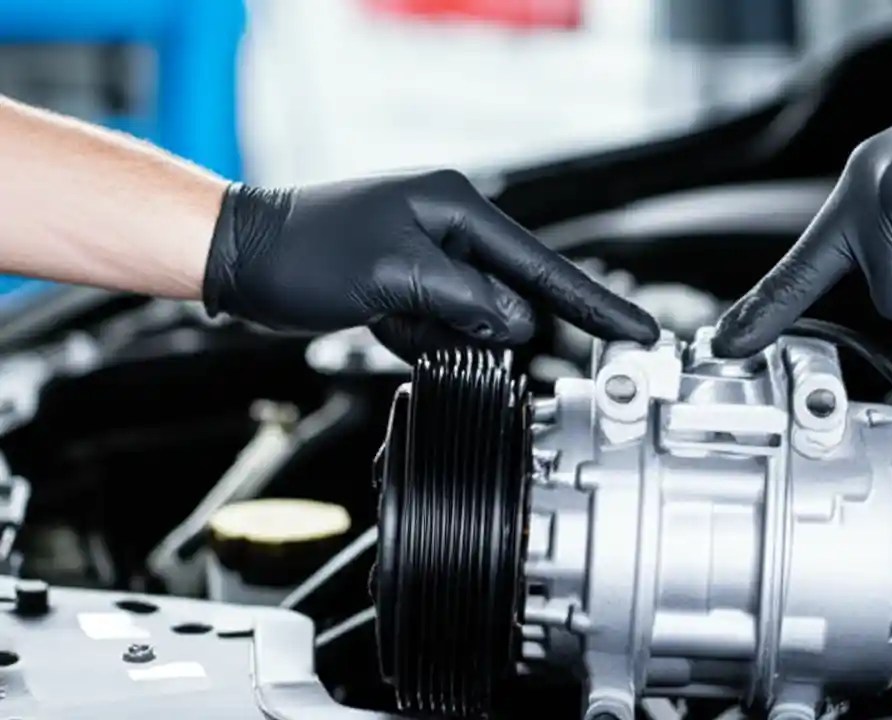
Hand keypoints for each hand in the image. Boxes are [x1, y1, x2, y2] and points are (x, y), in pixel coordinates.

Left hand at [203, 169, 658, 357]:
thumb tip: (517, 324)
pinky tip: (407, 339)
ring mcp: (426, 258)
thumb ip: (467, 300)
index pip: (542, 265)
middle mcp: (448, 229)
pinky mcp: (404, 284)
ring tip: (428, 337)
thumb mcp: (395, 275)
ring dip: (463, 340)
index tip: (638, 330)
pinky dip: (431, 341)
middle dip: (517, 329)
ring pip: (476, 316)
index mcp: (456, 209)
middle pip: (513, 292)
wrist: (238, 257)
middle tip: (521, 351)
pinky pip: (439, 324)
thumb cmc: (305, 251)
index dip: (593, 303)